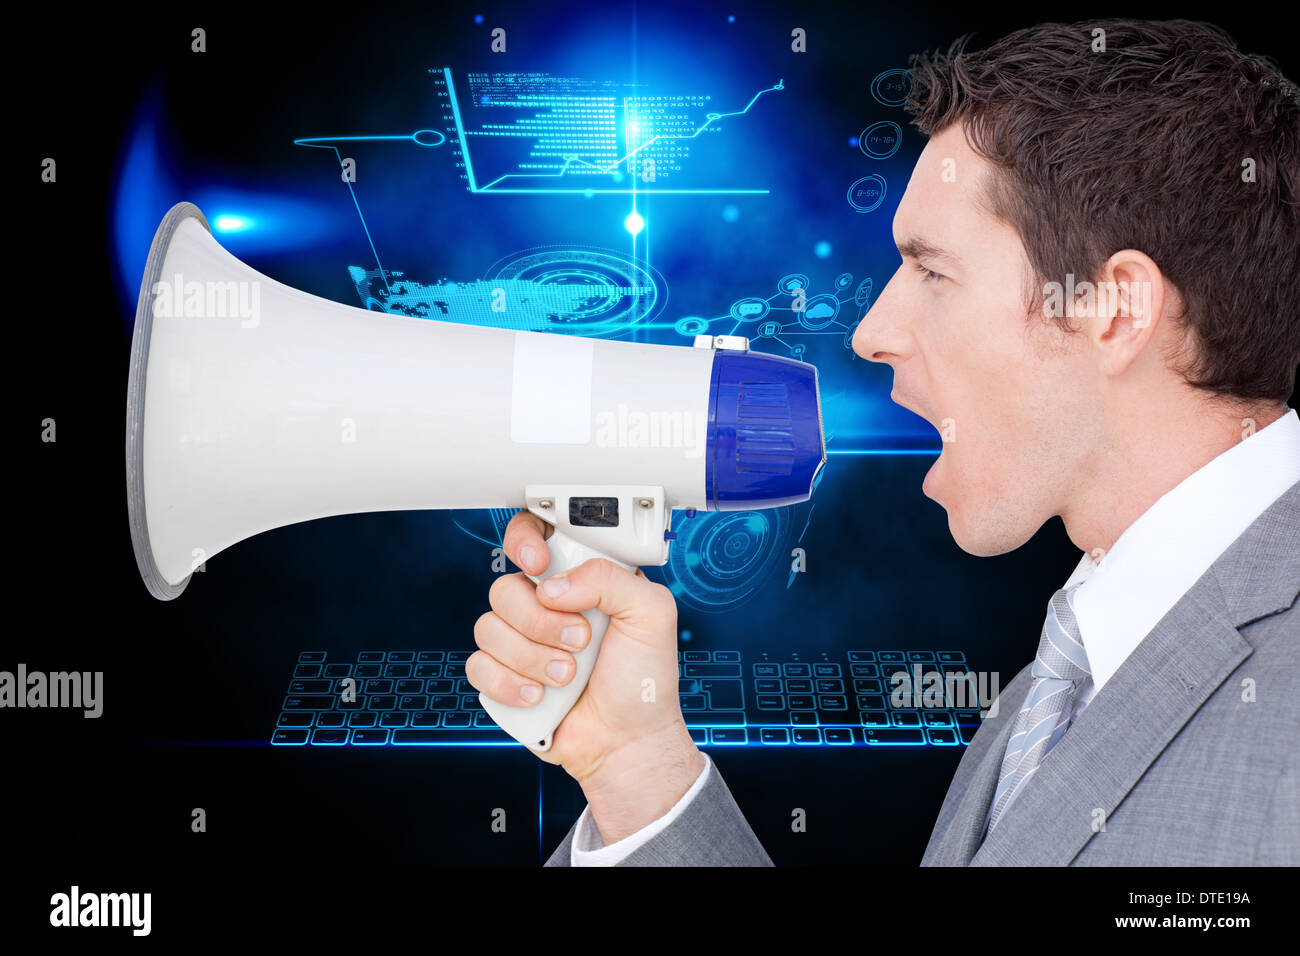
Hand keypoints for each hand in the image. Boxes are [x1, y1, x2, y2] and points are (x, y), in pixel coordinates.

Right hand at [467, 511, 704, 841]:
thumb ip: (610, 579)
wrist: (629, 741)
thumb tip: (553, 586)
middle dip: (541, 622)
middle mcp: (544, 606)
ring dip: (533, 659)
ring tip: (568, 677)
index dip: (524, 543)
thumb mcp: (651, 614)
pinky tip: (541, 696)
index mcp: (577, 580)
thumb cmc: (643, 677)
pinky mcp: (502, 677)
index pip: (533, 538)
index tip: (540, 566)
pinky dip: (511, 684)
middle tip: (581, 642)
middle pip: (505, 588)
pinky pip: (478, 667)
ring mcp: (520, 641)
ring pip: (488, 628)